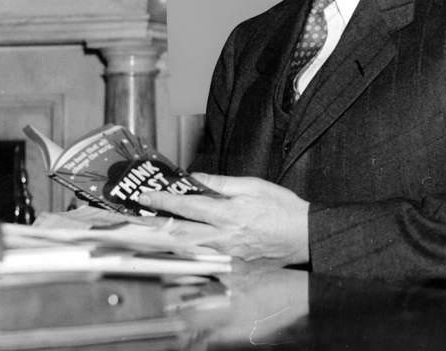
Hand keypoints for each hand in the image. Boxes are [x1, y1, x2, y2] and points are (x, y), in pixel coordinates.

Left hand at [138, 174, 309, 265]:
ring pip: (190, 248)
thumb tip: (197, 177)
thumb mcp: (253, 185)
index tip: (147, 195)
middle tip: (141, 215)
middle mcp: (224, 238)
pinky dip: (192, 250)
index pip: (187, 207)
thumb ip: (221, 184)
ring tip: (158, 226)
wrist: (304, 235)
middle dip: (158, 222)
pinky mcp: (234, 267)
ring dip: (171, 237)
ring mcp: (228, 256)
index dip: (164, 200)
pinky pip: (206, 259)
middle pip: (181, 232)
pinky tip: (187, 242)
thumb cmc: (282, 208)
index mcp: (228, 214)